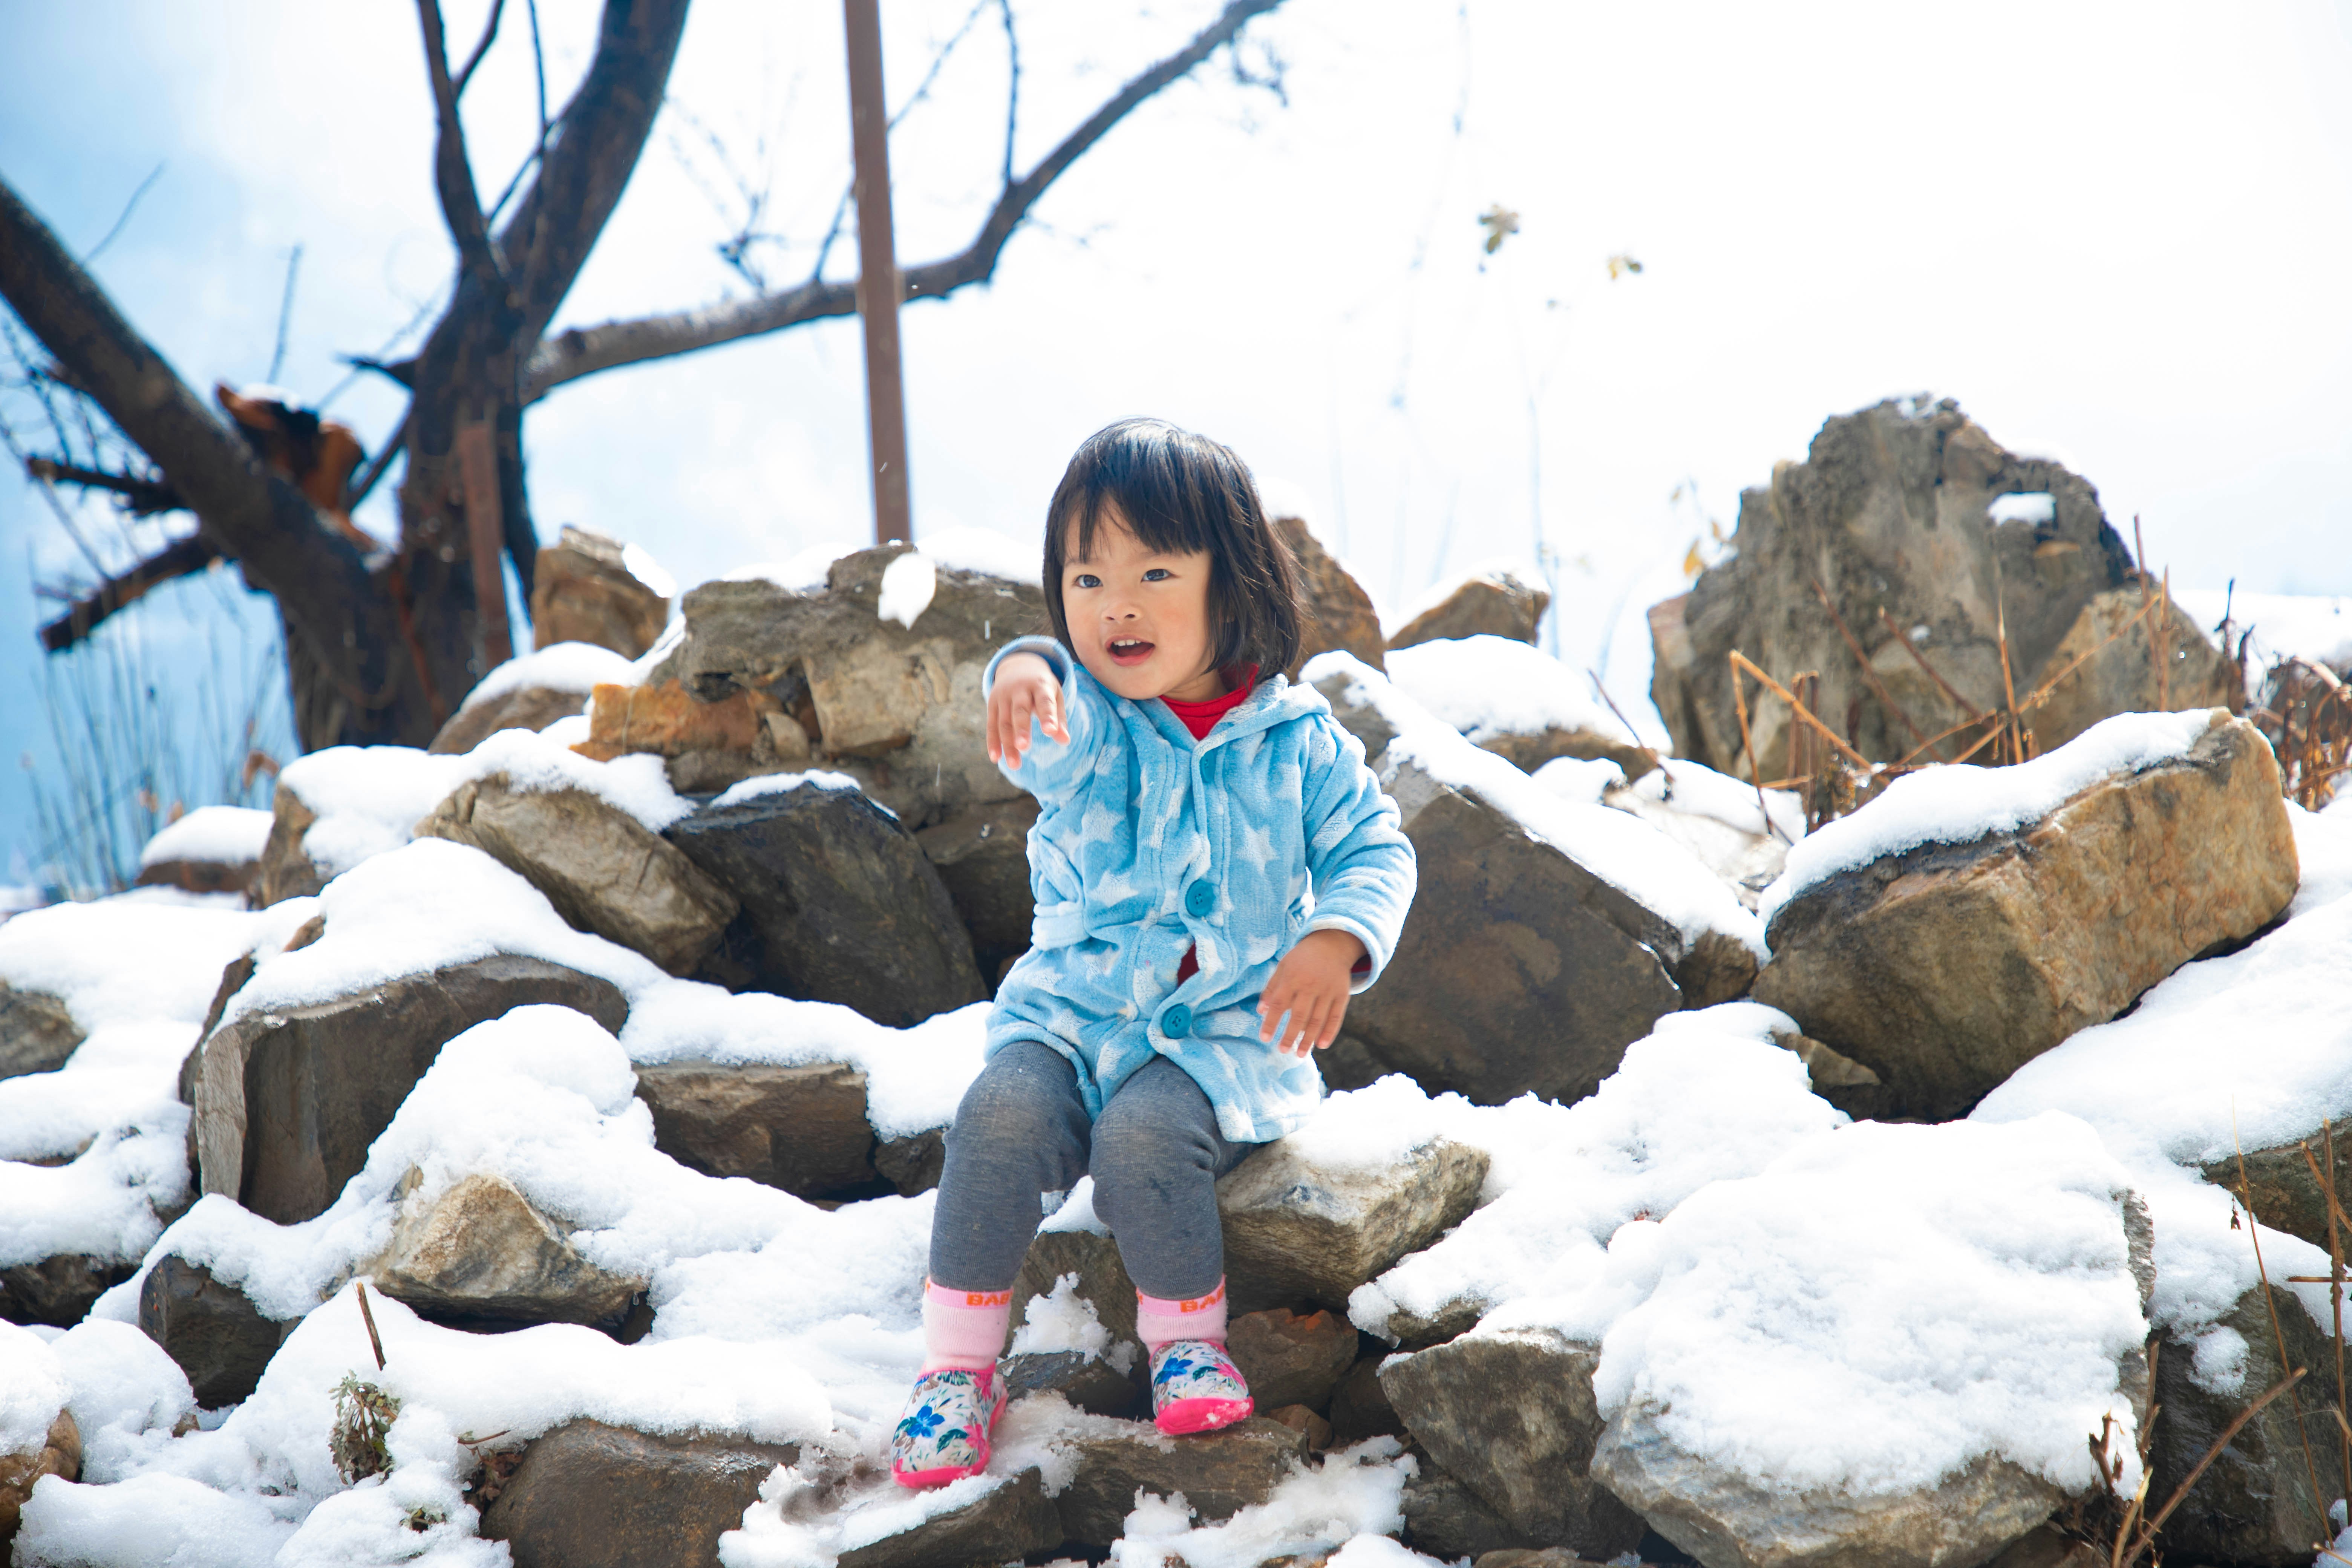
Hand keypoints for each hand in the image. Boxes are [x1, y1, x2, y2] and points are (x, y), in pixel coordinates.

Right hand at [987, 652, 1068, 764]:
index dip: (1047, 716)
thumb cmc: (1042, 687)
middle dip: (1021, 729)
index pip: (1044, 701)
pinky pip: (992, 724)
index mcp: (1040, 685)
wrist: (1018, 666)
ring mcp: (1003, 695)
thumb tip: (1065, 741)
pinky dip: (993, 741)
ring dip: (1008, 744)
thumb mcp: (1055, 696)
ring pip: (1004, 722)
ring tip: (1014, 764)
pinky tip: (996, 758)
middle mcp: (1019, 688)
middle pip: (1020, 711)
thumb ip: (1059, 719)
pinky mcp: (992, 703)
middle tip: (1025, 747)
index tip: (1050, 732)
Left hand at [1257, 929, 1365, 1057]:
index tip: (1264, 1038)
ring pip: (1317, 1019)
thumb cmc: (1301, 959)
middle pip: (1299, 1015)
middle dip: (1290, 1035)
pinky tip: (1322, 1045)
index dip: (1271, 1022)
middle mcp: (1310, 985)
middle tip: (1282, 1050)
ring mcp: (1327, 990)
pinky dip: (1330, 1032)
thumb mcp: (1283, 967)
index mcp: (1292, 977)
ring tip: (1299, 1054)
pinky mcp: (1342, 994)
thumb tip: (1261, 1012)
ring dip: (1308, 1039)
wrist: (1331, 944)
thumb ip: (1271, 988)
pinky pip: (1336, 1016)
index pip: (1278, 1004)